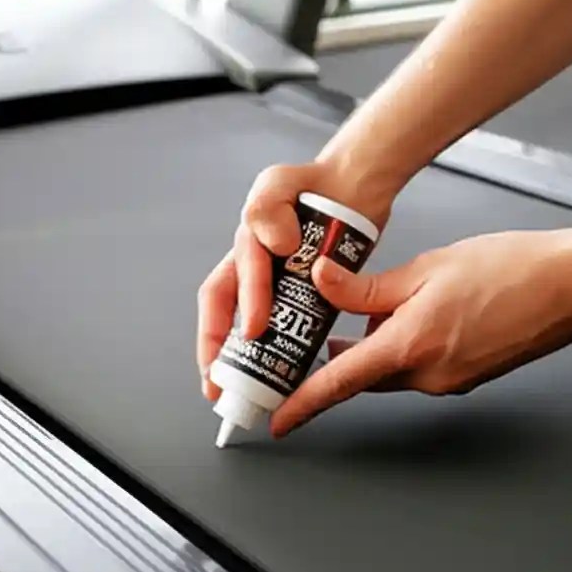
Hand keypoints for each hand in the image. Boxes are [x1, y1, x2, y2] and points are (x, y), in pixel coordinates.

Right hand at [196, 161, 396, 400]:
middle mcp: (252, 272)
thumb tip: (278, 248)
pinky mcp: (305, 297)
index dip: (222, 320)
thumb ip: (269, 209)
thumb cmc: (310, 184)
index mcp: (240, 251)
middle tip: (224, 387)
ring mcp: (277, 286)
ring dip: (249, 358)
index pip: (222, 292)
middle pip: (226, 320)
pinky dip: (286, 351)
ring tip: (254, 388)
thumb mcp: (278, 183)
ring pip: (253, 329)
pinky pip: (288, 330)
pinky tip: (292, 371)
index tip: (246, 338)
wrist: (351, 187)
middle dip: (219, 355)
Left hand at [270, 228, 571, 436]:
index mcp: (411, 347)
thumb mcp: (427, 268)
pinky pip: (422, 366)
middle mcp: (430, 376)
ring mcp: (452, 380)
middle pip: (366, 375)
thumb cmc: (511, 270)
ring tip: (378, 303)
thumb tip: (324, 282)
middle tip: (320, 332)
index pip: (340, 384)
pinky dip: (409, 345)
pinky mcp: (469, 376)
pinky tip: (420, 311)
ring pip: (395, 369)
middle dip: (344, 358)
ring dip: (379, 346)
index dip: (303, 404)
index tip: (277, 422)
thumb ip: (367, 285)